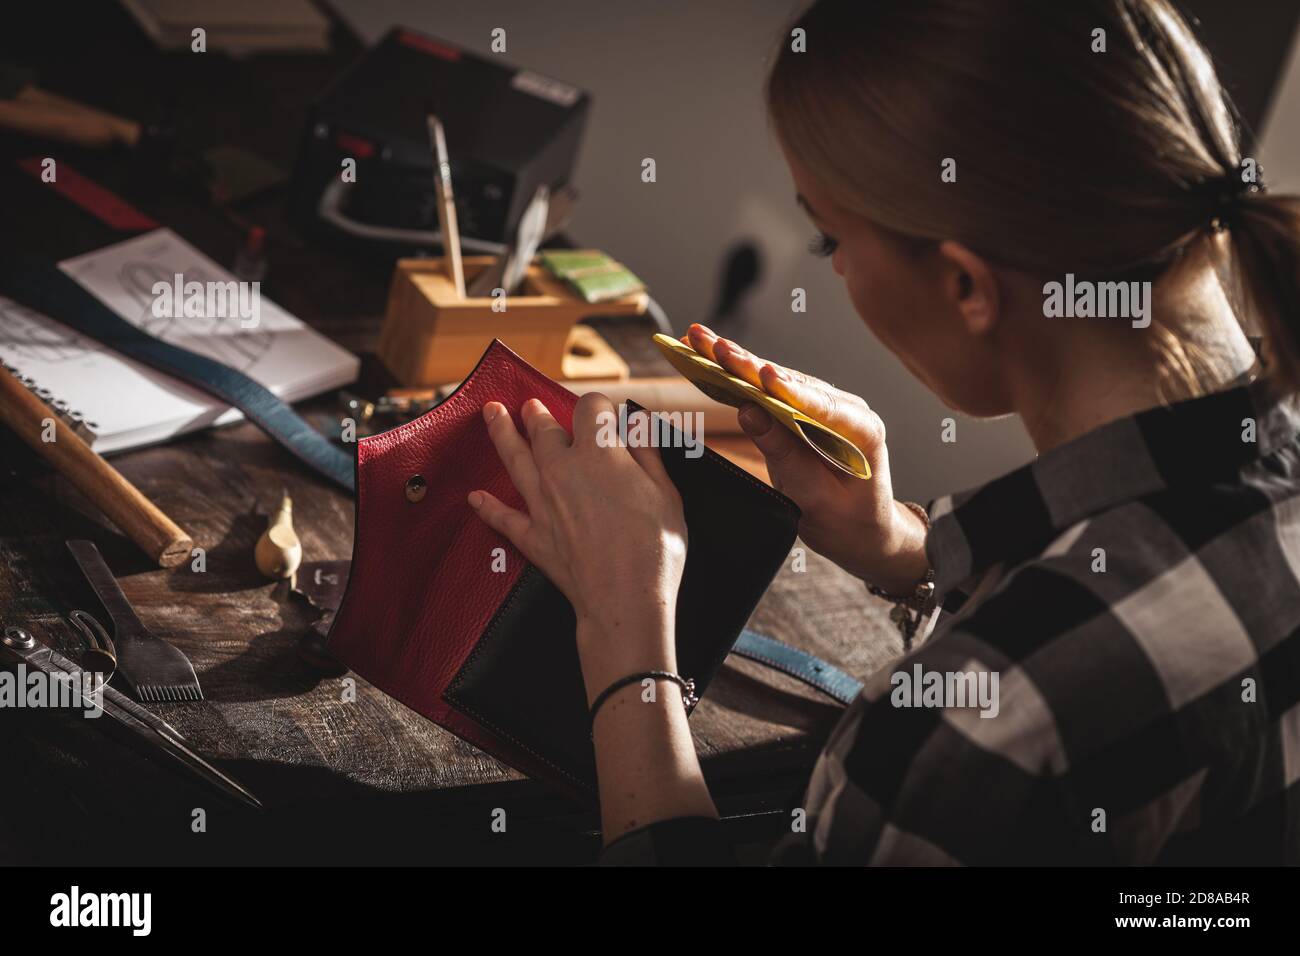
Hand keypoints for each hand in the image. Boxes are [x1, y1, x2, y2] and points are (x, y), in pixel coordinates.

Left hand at [468, 394, 688, 698]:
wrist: (624, 600)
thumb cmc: (654, 550)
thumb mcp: (668, 495)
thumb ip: (648, 454)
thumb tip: (638, 425)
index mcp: (600, 454)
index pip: (592, 408)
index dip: (600, 406)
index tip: (607, 414)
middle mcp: (564, 470)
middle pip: (544, 428)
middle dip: (538, 413)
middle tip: (531, 406)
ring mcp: (543, 503)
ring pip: (515, 459)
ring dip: (501, 433)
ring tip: (491, 413)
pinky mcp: (532, 535)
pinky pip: (503, 517)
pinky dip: (488, 507)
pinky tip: (475, 498)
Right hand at [684, 323, 928, 593]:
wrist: (859, 531)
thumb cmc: (848, 521)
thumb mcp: (818, 499)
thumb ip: (787, 457)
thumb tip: (749, 413)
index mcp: (861, 428)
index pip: (822, 406)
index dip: (790, 390)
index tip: (766, 375)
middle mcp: (841, 407)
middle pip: (790, 382)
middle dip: (749, 364)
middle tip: (714, 346)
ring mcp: (818, 405)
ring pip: (772, 379)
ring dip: (734, 361)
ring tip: (698, 341)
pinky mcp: (796, 409)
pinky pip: (763, 391)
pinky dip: (733, 376)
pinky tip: (705, 356)